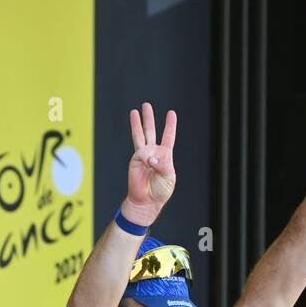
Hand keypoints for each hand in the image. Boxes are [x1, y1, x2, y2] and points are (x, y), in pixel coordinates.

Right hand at [123, 103, 177, 225]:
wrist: (146, 201)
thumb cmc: (160, 191)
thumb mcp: (168, 178)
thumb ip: (162, 165)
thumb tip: (150, 157)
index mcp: (165, 156)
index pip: (168, 137)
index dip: (170, 125)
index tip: (171, 113)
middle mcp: (153, 153)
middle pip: (151, 131)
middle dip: (149, 118)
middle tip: (146, 105)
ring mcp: (143, 155)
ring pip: (140, 136)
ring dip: (137, 124)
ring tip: (134, 111)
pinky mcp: (135, 160)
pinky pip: (140, 152)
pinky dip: (145, 155)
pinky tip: (148, 162)